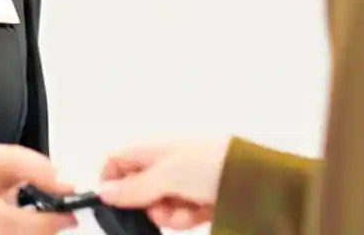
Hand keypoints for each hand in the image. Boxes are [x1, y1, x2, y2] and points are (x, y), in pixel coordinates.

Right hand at [0, 144, 78, 233]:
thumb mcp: (2, 157)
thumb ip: (35, 169)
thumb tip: (67, 187)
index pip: (7, 221)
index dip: (42, 223)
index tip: (69, 215)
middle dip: (45, 231)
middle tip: (63, 219)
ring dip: (36, 234)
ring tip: (44, 220)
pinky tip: (28, 226)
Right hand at [97, 138, 230, 229]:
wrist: (259, 176)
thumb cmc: (210, 163)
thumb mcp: (166, 176)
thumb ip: (134, 187)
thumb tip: (104, 192)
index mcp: (152, 146)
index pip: (116, 161)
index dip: (111, 183)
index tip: (116, 203)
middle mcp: (164, 160)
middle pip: (137, 189)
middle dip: (146, 205)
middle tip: (160, 207)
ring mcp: (183, 179)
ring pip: (158, 205)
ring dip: (169, 214)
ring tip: (187, 210)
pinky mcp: (199, 196)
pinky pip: (180, 212)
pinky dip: (186, 217)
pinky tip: (199, 213)